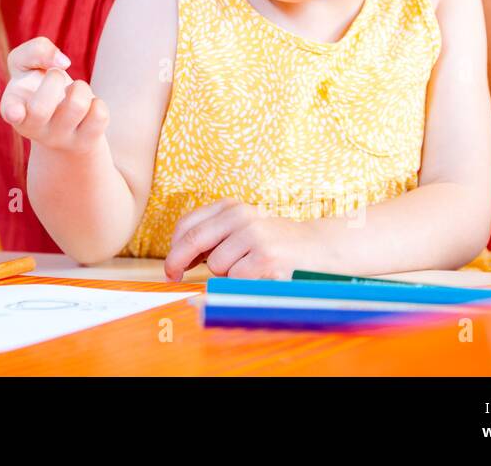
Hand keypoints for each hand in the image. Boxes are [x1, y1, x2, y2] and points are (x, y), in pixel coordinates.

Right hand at [0, 36, 108, 153]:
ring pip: (77, 104)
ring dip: (81, 87)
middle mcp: (33, 128)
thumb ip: (36, 50)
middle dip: (56, 79)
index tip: (16, 112)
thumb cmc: (39, 86)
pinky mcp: (83, 143)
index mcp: (13, 105)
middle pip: (42, 107)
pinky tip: (87, 110)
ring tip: (76, 91)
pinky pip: (100, 115)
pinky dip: (98, 103)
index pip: (9, 111)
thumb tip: (62, 61)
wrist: (62, 124)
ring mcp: (58, 139)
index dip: (12, 111)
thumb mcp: (28, 64)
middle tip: (57, 76)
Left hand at [163, 199, 312, 280]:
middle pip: (194, 240)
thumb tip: (179, 259)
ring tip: (248, 266)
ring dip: (225, 274)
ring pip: (216, 265)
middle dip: (177, 261)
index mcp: (231, 207)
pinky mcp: (265, 257)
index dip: (174, 247)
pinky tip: (259, 274)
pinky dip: (241, 283)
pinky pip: (234, 279)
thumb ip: (213, 237)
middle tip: (172, 276)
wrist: (318, 248)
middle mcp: (241, 216)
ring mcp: (253, 235)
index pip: (189, 224)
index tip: (172, 265)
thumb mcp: (242, 228)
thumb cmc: (274, 243)